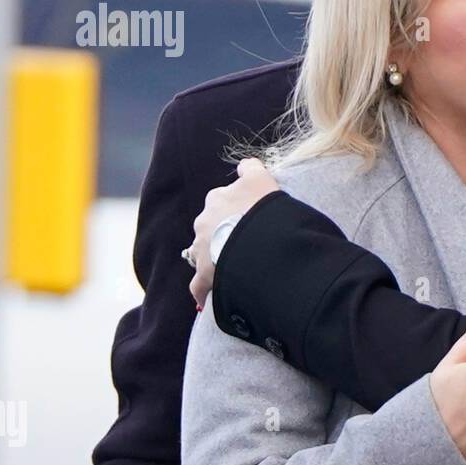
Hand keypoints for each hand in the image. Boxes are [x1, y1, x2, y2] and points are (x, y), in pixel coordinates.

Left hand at [187, 158, 280, 307]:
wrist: (258, 243)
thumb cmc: (265, 210)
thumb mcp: (264, 180)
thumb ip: (253, 170)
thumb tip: (245, 165)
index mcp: (219, 198)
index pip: (225, 196)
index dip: (239, 204)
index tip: (251, 212)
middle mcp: (206, 220)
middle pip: (212, 223)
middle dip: (224, 230)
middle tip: (248, 239)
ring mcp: (203, 248)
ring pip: (204, 250)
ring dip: (215, 256)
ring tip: (236, 266)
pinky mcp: (204, 275)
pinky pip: (200, 285)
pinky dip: (204, 291)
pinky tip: (211, 299)